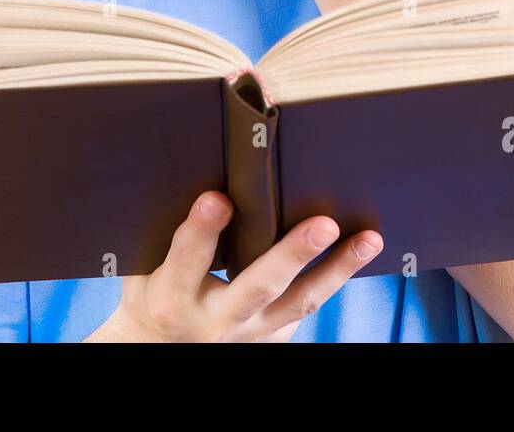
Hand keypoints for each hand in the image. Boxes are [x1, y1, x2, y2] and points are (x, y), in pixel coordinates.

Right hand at [83, 191, 383, 341]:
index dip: (202, 229)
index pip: (188, 260)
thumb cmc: (154, 289)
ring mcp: (250, 333)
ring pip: (299, 302)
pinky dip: (335, 275)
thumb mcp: (144, 265)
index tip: (218, 197)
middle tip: (323, 224)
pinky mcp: (275, 337)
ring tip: (369, 239)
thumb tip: (206, 166)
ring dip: (337, 269)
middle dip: (292, 255)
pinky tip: (360, 248)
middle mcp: (215, 320)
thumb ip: (170, 229)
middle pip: (258, 286)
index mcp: (171, 295)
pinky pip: (308, 303)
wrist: (164, 347)